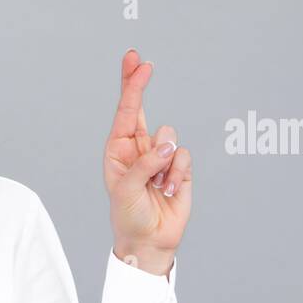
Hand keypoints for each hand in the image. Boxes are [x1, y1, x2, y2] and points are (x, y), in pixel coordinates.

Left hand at [102, 49, 192, 275]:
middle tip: (142, 62)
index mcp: (118, 150)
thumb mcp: (126, 190)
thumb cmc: (128, 216)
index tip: (136, 62)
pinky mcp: (180, 167)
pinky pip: (184, 157)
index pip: (125, 112)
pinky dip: (176, 174)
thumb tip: (168, 146)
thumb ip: (145, 165)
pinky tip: (168, 190)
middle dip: (139, 84)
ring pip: (169, 136)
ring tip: (154, 186)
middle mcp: (138, 148)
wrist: (149, 241)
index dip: (130, 86)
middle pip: (141, 108)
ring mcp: (160, 156)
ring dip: (163, 162)